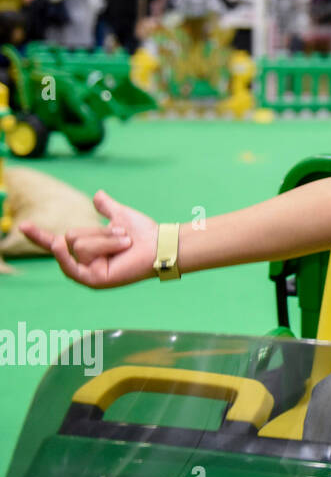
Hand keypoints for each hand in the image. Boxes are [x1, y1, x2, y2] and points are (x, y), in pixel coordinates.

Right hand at [18, 190, 158, 288]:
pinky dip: (66, 256)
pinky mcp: (93, 281)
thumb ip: (106, 208)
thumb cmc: (144, 233)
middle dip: (100, 231)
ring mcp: (87, 273)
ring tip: (126, 244)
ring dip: (107, 239)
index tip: (22, 226)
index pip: (56, 241)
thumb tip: (97, 195)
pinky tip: (61, 245)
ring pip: (80, 244)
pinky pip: (72, 265)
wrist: (160, 244)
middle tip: (123, 236)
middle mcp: (84, 262)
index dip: (38, 235)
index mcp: (87, 249)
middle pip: (73, 236)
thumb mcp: (120, 216)